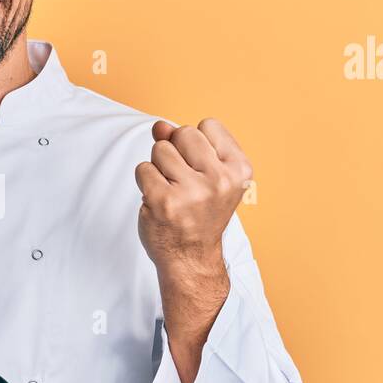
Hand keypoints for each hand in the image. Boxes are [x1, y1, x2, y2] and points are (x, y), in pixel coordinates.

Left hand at [135, 117, 252, 274]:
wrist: (190, 257)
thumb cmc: (198, 212)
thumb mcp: (205, 174)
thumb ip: (184, 144)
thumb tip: (159, 125)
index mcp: (239, 170)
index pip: (209, 125)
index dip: (196, 143)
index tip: (201, 169)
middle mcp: (220, 180)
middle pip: (183, 133)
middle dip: (176, 152)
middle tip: (183, 182)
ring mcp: (192, 191)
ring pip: (160, 149)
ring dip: (159, 168)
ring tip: (172, 191)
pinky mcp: (164, 201)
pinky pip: (143, 168)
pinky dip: (145, 182)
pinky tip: (158, 200)